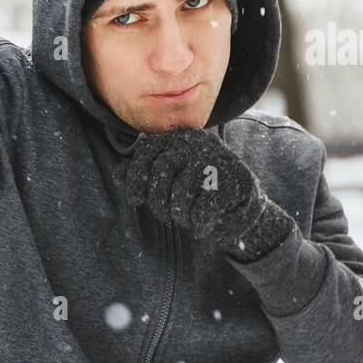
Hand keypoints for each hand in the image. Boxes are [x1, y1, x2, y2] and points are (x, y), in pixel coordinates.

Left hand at [122, 127, 296, 261]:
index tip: (135, 199)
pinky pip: (201, 210)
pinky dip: (197, 224)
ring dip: (178, 213)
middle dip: (157, 199)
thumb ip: (145, 172)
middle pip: (162, 169)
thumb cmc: (197, 191)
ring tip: (184, 218)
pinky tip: (202, 225)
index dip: (136, 177)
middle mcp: (198, 142)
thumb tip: (119, 174)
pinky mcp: (234, 182)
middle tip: (164, 214)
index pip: (148, 150)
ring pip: (181, 192)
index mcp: (180, 137)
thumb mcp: (169, 178)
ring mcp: (218, 160)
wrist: (243, 205)